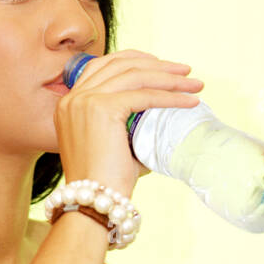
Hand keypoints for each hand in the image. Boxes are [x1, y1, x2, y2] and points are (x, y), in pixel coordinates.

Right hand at [53, 49, 202, 195]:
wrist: (94, 203)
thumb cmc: (106, 182)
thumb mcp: (112, 143)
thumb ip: (128, 124)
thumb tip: (160, 116)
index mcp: (69, 104)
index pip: (103, 66)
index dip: (135, 60)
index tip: (161, 66)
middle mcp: (73, 98)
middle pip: (120, 64)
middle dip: (157, 65)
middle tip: (185, 71)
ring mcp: (84, 101)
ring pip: (135, 76)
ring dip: (170, 78)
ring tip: (194, 84)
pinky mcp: (101, 108)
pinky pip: (144, 95)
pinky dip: (171, 96)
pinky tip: (189, 102)